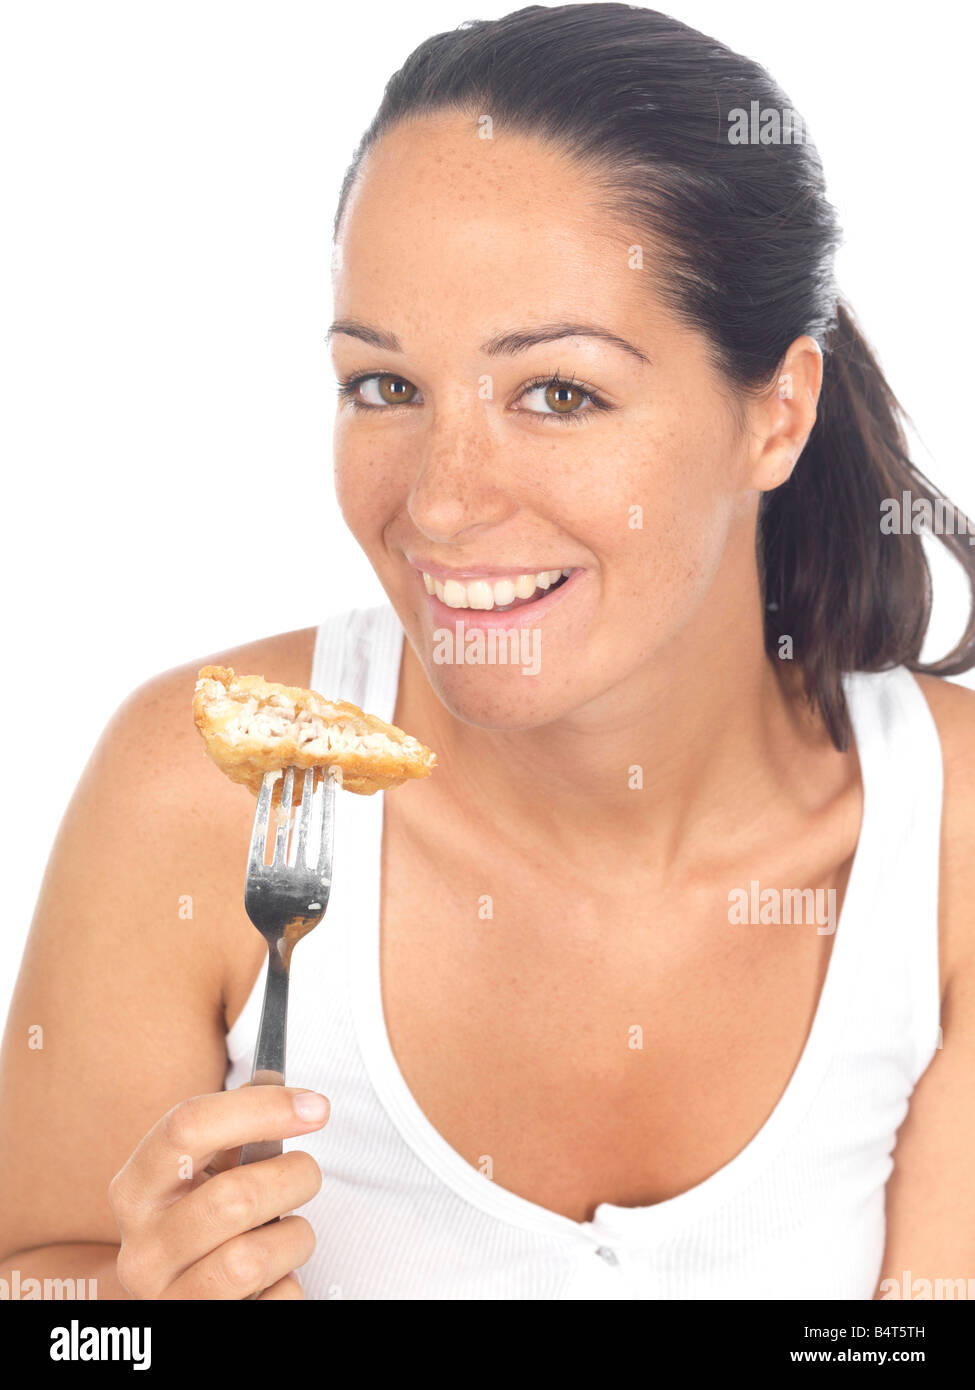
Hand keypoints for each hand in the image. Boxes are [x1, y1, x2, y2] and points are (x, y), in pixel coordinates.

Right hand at [108, 1083, 328, 1298]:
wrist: (170, 1301)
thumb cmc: (198, 1223)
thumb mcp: (198, 1175)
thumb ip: (233, 1132)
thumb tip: (295, 1099)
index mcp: (136, 1190)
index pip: (188, 1128)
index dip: (261, 1109)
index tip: (316, 1107)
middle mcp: (142, 1250)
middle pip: (234, 1197)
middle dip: (293, 1178)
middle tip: (306, 1175)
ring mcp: (168, 1301)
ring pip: (252, 1260)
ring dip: (294, 1237)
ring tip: (288, 1232)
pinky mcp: (201, 1332)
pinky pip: (275, 1302)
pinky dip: (289, 1283)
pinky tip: (274, 1276)